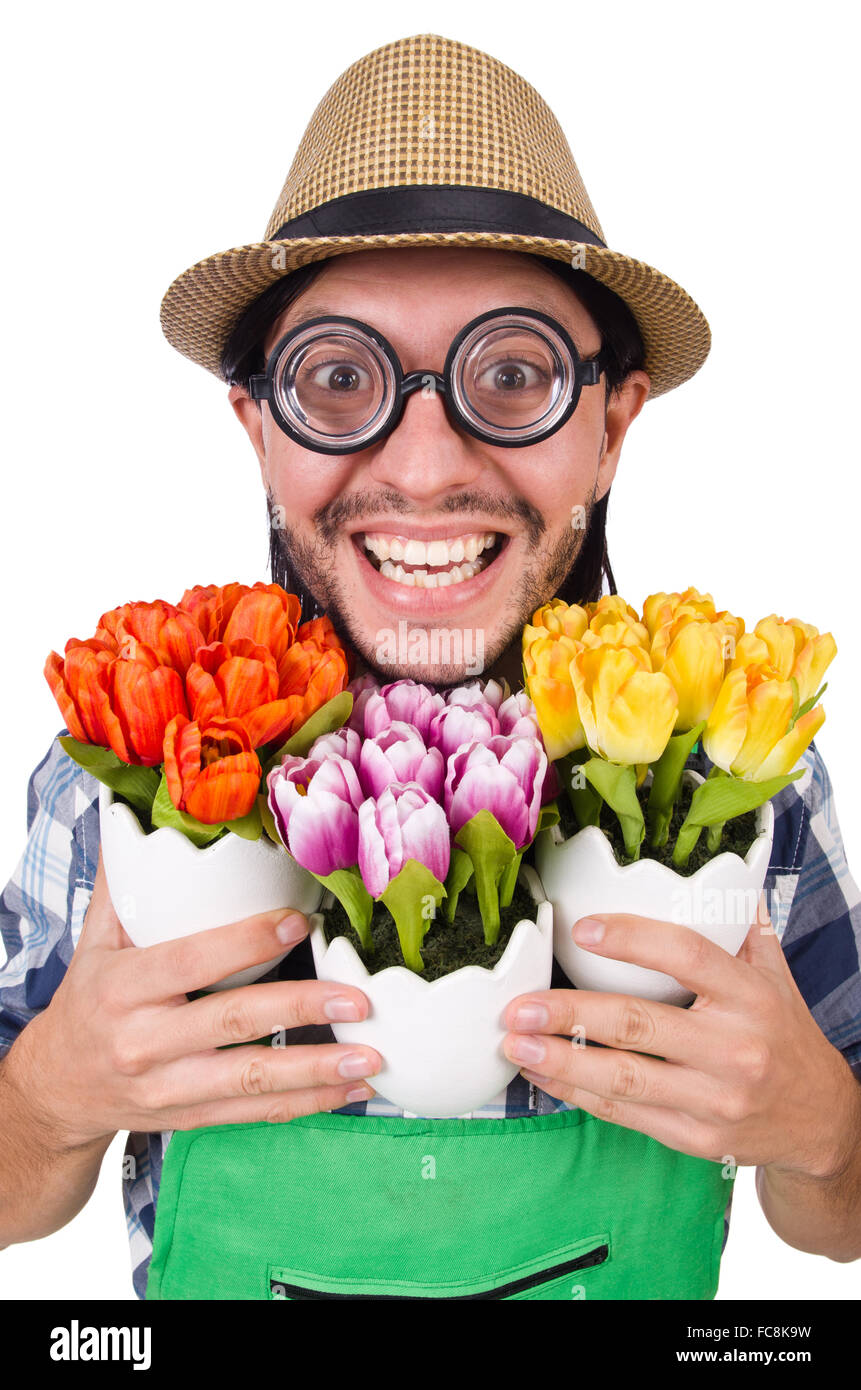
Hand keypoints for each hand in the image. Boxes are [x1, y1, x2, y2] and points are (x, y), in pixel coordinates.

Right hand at [10, 846, 380, 1147]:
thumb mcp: (95, 941)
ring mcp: (169, 1086)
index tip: (300, 921)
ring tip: (370, 1056)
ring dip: (316, 1070)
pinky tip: (350, 1088)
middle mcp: (145, 1041)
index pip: (193, 961)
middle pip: (233, 1023)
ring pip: (251, 1080)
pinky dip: (307, 1104)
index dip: (248, 942)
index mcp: (125, 988)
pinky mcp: (189, 1118)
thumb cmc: (89, 1000)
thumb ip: (124, 885)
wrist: (56, 1088)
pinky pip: (254, 1114)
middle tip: (358, 999)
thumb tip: (138, 818)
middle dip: (301, 1010)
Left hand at [503, 902, 860, 1178]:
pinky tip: (545, 1077)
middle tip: (519, 1007)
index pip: (686, 956)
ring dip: (561, 1061)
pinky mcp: (698, 1139)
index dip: (631, 939)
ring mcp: (715, 1098)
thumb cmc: (784, 1033)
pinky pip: (627, 1114)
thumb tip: (709, 870)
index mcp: (750, 995)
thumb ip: (738, 925)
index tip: (581, 929)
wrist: (823, 1121)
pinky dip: (579, 1096)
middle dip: (569, 1014)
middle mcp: (734, 1048)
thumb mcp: (774, 973)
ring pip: (624, 1079)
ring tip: (515, 1045)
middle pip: (637, 1025)